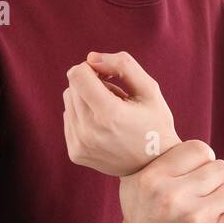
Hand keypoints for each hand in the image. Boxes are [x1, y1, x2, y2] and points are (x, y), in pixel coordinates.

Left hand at [63, 51, 178, 176]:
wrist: (154, 165)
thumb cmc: (155, 123)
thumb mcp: (149, 89)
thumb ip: (123, 66)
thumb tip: (90, 57)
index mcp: (109, 113)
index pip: (77, 75)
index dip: (91, 68)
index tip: (108, 76)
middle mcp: (90, 131)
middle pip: (72, 87)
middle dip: (91, 84)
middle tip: (115, 97)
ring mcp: (80, 144)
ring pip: (68, 102)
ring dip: (86, 100)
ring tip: (109, 113)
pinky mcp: (75, 153)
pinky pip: (69, 119)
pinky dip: (83, 116)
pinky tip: (103, 126)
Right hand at [115, 140, 223, 222]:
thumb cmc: (142, 213)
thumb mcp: (136, 180)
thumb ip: (159, 155)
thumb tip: (176, 130)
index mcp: (153, 179)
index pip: (200, 149)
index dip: (202, 159)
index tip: (197, 172)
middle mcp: (173, 198)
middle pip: (221, 167)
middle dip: (217, 178)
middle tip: (207, 191)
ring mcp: (195, 220)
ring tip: (217, 203)